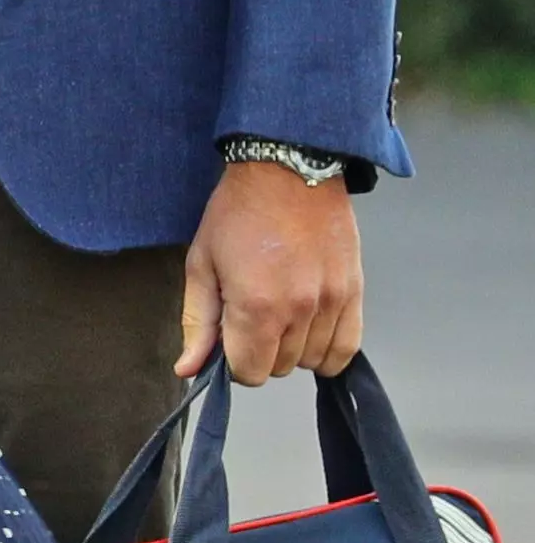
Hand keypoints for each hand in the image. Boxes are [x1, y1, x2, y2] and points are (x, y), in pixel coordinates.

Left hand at [179, 161, 363, 384]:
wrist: (289, 169)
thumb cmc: (238, 214)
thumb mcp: (202, 265)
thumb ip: (198, 324)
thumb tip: (189, 370)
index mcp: (256, 307)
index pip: (249, 373)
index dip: (234, 362)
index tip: (230, 338)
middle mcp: (299, 310)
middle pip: (279, 368)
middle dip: (261, 351)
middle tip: (253, 316)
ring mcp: (332, 302)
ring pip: (312, 360)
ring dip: (293, 349)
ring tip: (282, 315)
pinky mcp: (354, 291)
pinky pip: (347, 346)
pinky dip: (328, 349)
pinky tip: (311, 330)